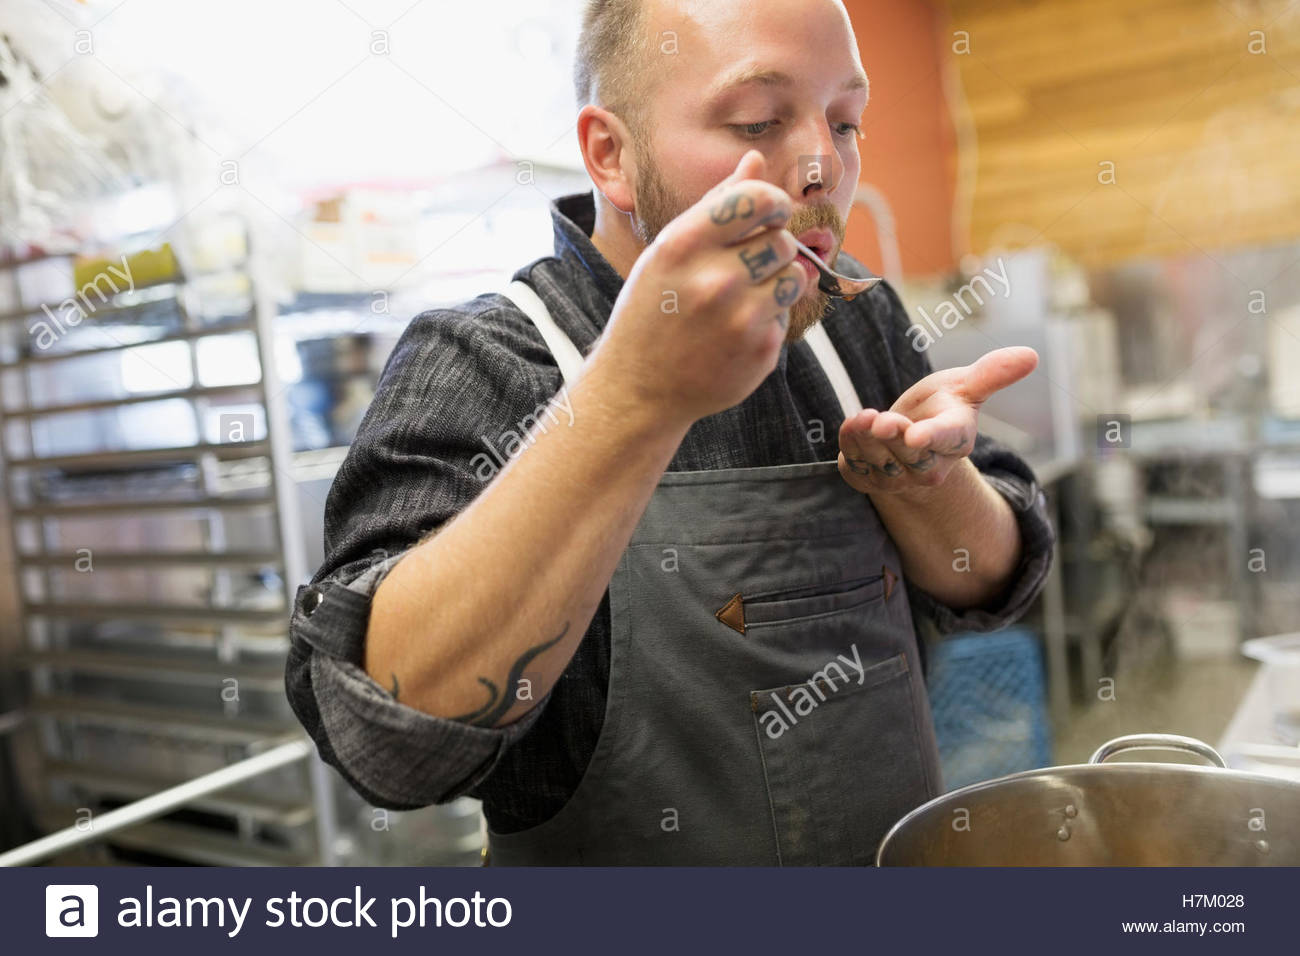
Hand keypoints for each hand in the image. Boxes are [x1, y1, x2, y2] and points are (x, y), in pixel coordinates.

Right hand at [589, 149, 810, 427]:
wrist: (639, 387)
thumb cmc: (651, 309)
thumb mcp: (669, 250)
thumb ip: (716, 204)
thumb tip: (756, 159)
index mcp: (684, 245)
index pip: (759, 199)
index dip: (773, 203)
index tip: (768, 214)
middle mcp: (714, 280)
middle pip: (781, 238)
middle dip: (770, 247)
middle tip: (744, 266)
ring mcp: (740, 319)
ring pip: (794, 274)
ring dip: (777, 280)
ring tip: (744, 295)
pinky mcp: (761, 350)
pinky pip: (787, 313)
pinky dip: (770, 316)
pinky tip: (738, 329)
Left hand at [837, 346, 1038, 496]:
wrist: (909, 437)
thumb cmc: (941, 406)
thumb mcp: (965, 386)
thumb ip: (991, 374)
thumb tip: (1031, 355)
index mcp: (955, 439)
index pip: (945, 439)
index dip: (931, 437)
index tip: (916, 435)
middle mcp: (929, 466)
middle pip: (910, 456)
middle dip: (894, 439)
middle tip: (880, 420)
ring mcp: (898, 478)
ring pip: (878, 462)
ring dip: (864, 440)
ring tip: (860, 417)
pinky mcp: (868, 480)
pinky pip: (853, 467)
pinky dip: (847, 448)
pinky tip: (850, 427)